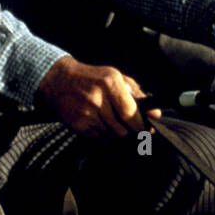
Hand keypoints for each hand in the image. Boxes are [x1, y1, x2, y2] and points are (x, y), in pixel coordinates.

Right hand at [37, 56, 159, 137]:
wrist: (58, 81)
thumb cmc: (92, 78)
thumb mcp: (115, 77)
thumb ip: (137, 94)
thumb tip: (155, 113)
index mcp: (110, 83)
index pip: (130, 112)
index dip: (141, 125)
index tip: (147, 130)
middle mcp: (98, 99)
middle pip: (122, 128)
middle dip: (130, 131)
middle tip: (133, 129)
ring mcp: (86, 114)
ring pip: (112, 135)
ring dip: (116, 132)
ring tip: (112, 121)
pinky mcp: (78, 125)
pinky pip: (99, 138)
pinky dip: (103, 134)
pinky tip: (99, 122)